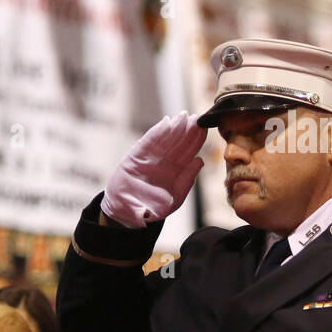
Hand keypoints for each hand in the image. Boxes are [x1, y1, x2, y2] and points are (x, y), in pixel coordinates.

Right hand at [100, 112, 206, 227]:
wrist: (127, 215)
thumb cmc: (152, 209)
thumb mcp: (174, 199)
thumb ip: (186, 181)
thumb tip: (200, 161)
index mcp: (175, 172)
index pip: (188, 153)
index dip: (196, 140)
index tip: (204, 128)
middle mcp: (164, 162)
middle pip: (178, 143)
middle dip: (187, 129)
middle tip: (196, 117)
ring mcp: (150, 158)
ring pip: (165, 139)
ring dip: (174, 127)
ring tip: (183, 116)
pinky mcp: (135, 157)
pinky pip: (147, 142)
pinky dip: (157, 132)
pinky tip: (166, 122)